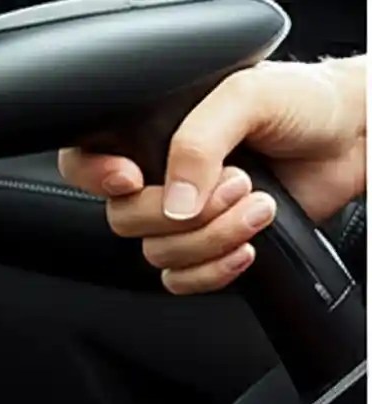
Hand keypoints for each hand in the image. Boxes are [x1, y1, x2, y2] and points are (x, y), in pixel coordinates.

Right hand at [59, 55, 366, 294]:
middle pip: (123, 219)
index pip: (83, 160)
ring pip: (156, 253)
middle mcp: (158, 178)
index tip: (133, 178)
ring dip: (211, 238)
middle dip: (180, 213)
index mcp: (149, 134)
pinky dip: (212, 272)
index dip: (94, 176)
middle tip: (235, 182)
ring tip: (260, 205)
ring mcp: (183, 218)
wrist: (353, 140)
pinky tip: (247, 247)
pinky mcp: (210, 249)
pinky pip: (180, 281)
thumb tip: (174, 204)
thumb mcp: (245, 97)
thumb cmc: (303, 104)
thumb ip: (198, 142)